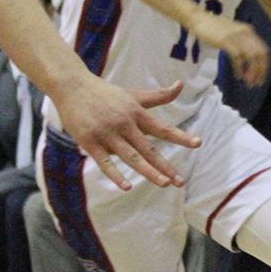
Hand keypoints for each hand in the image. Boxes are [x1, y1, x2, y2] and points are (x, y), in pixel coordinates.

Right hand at [51, 77, 200, 190]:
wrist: (72, 87)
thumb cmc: (107, 93)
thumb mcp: (134, 94)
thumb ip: (159, 96)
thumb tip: (180, 85)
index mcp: (137, 113)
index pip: (162, 128)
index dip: (180, 136)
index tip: (197, 144)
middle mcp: (124, 124)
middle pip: (148, 149)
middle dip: (165, 166)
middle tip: (181, 182)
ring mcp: (107, 134)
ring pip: (131, 157)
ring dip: (148, 171)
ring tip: (164, 184)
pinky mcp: (90, 142)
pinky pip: (105, 162)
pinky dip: (115, 175)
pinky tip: (127, 187)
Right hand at [189, 13, 267, 87]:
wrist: (199, 19)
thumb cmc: (214, 28)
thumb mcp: (233, 33)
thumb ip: (242, 42)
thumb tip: (249, 58)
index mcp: (249, 31)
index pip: (263, 50)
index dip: (264, 65)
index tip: (260, 77)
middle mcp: (245, 33)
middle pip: (260, 55)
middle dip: (260, 71)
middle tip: (256, 83)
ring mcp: (236, 36)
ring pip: (251, 56)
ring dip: (251, 71)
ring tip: (248, 82)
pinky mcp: (226, 40)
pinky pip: (238, 57)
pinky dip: (239, 68)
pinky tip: (238, 76)